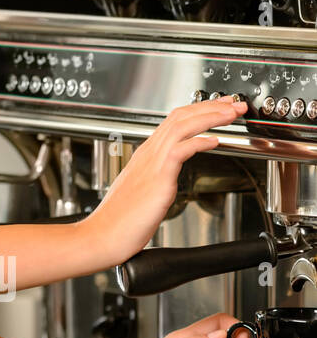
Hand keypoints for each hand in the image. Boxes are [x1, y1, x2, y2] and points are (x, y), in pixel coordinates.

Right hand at [79, 97, 245, 267]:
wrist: (104, 234)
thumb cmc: (121, 220)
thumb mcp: (142, 192)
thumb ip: (156, 178)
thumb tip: (168, 176)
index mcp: (145, 156)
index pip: (174, 122)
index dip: (199, 111)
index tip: (219, 108)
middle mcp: (147, 154)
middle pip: (180, 117)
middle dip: (210, 106)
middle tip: (234, 103)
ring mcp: (151, 163)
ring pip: (182, 126)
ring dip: (210, 117)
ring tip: (232, 113)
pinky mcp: (157, 177)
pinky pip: (180, 150)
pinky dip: (199, 141)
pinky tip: (215, 140)